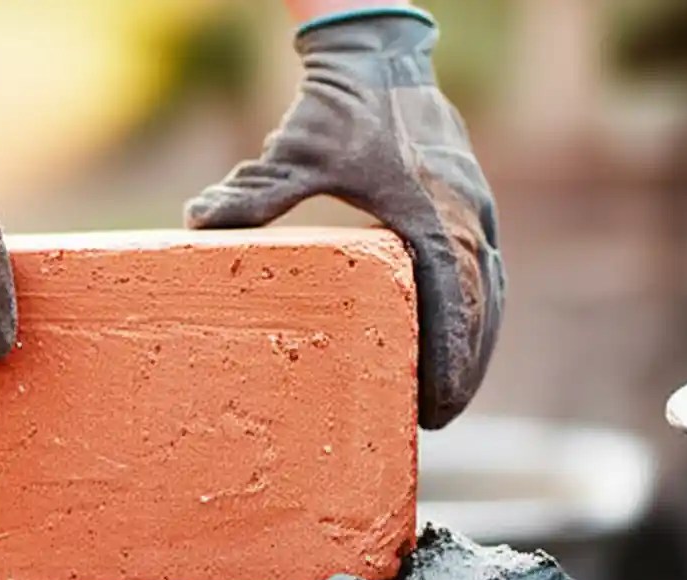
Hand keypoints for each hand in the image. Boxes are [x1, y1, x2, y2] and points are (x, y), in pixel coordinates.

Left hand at [184, 10, 502, 429]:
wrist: (381, 55)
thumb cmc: (341, 106)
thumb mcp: (296, 149)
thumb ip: (255, 191)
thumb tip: (197, 221)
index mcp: (431, 209)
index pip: (450, 295)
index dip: (448, 352)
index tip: (435, 400)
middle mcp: (464, 212)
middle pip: (478, 304)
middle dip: (463, 364)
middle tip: (437, 417)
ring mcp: (475, 206)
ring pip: (489, 288)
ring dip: (476, 344)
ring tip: (450, 397)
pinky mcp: (471, 202)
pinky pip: (485, 267)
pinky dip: (477, 309)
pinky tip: (458, 339)